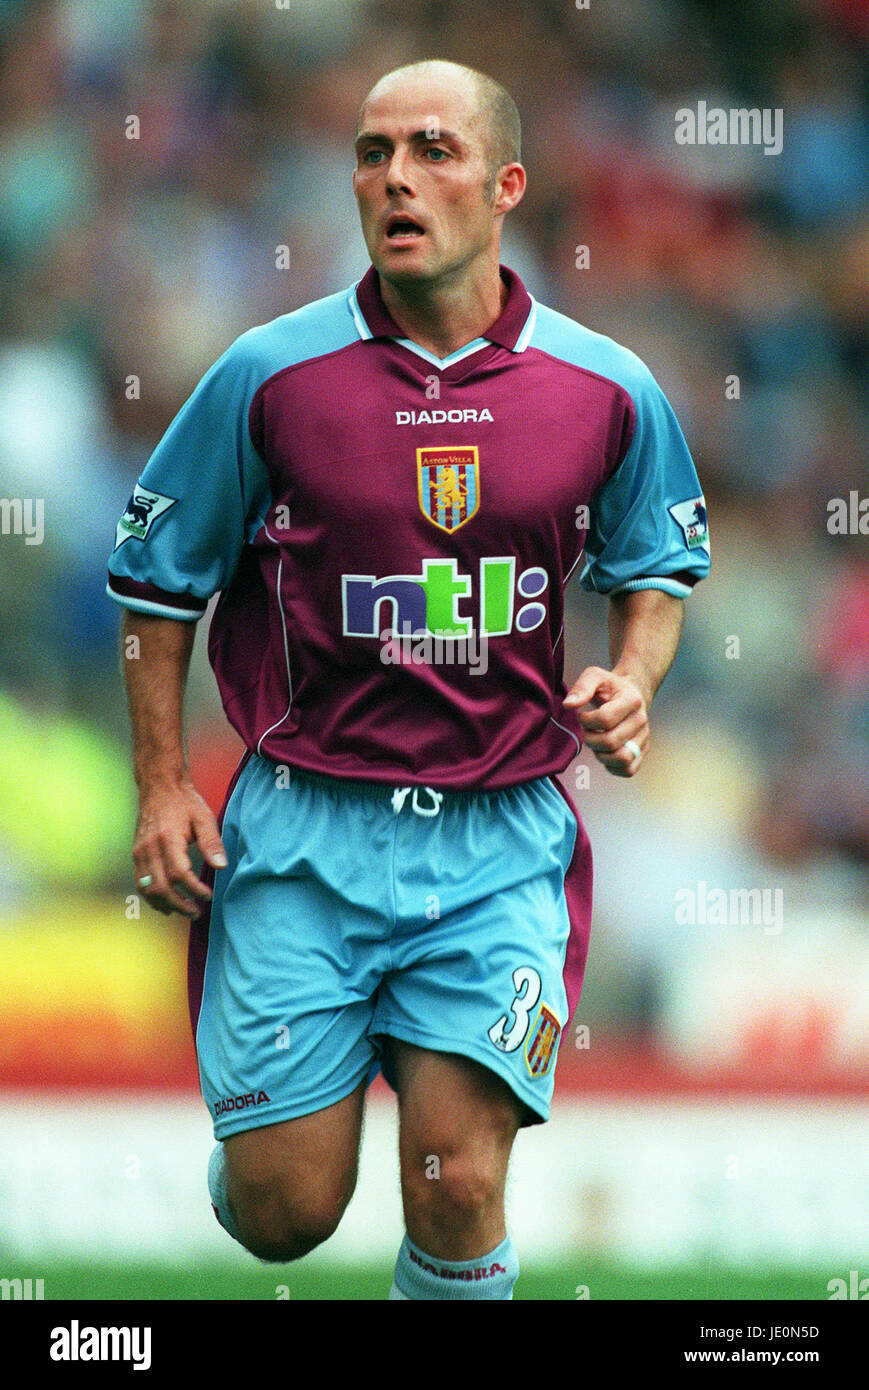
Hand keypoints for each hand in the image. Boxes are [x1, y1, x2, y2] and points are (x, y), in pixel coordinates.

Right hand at [133, 778, 226, 915]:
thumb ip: (212, 843)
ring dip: (165, 904)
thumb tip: (221, 867)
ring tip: (184, 911)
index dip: (194, 890)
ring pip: (147, 889)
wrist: (159, 786)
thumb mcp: (204, 818)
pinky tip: (166, 903)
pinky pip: (140, 882)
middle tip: (196, 912)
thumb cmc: (184, 802)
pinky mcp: (136, 854)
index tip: (208, 896)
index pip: (179, 874)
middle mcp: (149, 848)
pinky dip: (152, 897)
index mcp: (168, 839)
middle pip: (161, 888)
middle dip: (179, 905)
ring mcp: (139, 852)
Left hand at [563, 666, 649, 776]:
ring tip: (596, 741)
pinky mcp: (642, 752)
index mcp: (632, 700)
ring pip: (622, 759)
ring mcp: (644, 738)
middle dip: (590, 739)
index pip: (605, 719)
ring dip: (601, 754)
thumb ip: (581, 688)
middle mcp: (641, 720)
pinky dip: (611, 766)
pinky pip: (628, 770)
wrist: (631, 694)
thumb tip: (568, 705)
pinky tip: (603, 752)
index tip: (581, 715)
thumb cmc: (610, 687)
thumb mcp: (595, 676)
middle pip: (611, 742)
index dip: (586, 720)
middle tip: (586, 730)